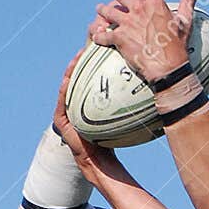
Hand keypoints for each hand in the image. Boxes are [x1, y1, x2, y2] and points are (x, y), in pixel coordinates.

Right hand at [52, 55, 116, 177]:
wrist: (100, 162)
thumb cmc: (113, 142)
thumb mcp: (120, 118)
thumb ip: (126, 104)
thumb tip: (148, 92)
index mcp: (87, 102)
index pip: (91, 78)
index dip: (95, 62)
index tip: (103, 49)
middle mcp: (75, 105)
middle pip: (79, 77)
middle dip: (82, 60)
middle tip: (89, 46)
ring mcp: (66, 111)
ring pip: (68, 85)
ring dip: (72, 70)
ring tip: (77, 57)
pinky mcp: (60, 120)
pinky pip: (62, 101)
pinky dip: (64, 89)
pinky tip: (68, 79)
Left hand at [91, 0, 197, 81]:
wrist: (168, 67)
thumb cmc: (177, 46)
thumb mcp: (184, 22)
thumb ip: (187, 4)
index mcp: (154, 3)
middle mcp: (138, 9)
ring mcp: (127, 23)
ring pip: (108, 12)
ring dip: (102, 10)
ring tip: (99, 8)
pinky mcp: (120, 38)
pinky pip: (104, 35)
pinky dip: (99, 36)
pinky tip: (96, 36)